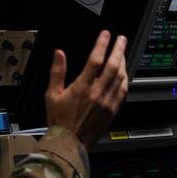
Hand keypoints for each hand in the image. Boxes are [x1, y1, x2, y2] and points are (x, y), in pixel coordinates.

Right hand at [45, 31, 128, 147]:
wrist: (70, 142)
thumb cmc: (59, 120)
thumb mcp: (51, 94)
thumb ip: (57, 72)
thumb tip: (59, 53)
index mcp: (82, 87)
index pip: (95, 60)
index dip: (102, 45)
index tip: (105, 35)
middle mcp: (97, 93)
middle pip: (113, 66)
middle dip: (119, 49)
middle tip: (122, 39)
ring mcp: (107, 102)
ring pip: (120, 77)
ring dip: (123, 62)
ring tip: (122, 53)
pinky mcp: (112, 110)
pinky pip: (123, 91)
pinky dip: (125, 79)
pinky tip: (124, 73)